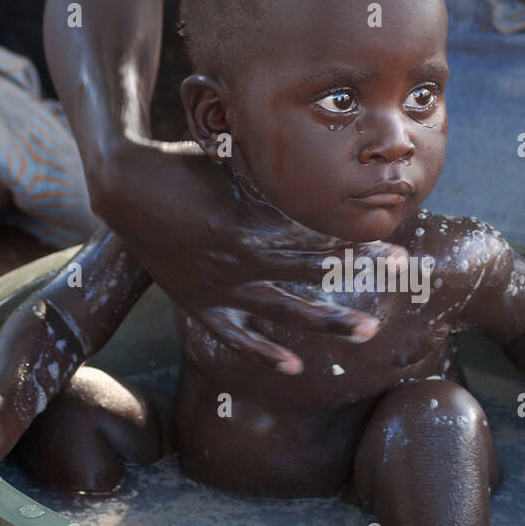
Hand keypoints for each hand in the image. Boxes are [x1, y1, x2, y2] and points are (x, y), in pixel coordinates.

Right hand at [97, 139, 406, 372]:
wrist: (124, 185)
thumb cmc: (182, 160)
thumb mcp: (232, 158)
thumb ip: (272, 169)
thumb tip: (315, 158)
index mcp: (247, 224)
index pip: (313, 238)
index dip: (355, 242)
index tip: (392, 242)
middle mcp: (238, 261)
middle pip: (309, 274)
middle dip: (357, 272)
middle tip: (399, 271)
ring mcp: (218, 288)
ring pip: (282, 311)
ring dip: (326, 320)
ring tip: (367, 329)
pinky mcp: (199, 303)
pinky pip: (234, 336)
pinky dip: (261, 351)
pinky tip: (292, 366)